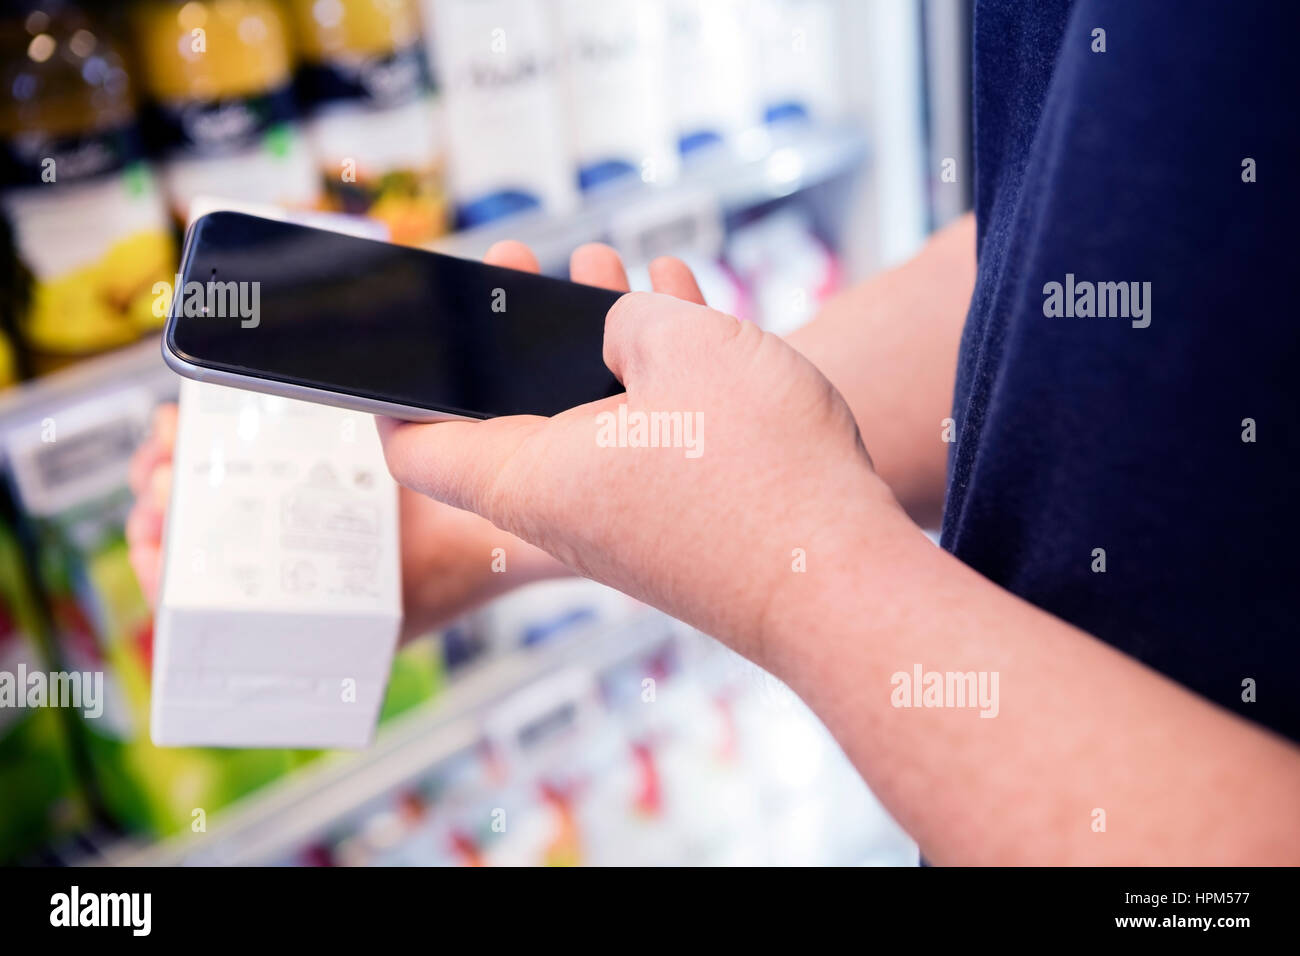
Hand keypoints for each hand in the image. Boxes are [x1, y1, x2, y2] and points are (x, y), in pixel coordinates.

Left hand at [378, 245, 904, 664]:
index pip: (416, 447)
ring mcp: (628, 520)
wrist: (842, 581)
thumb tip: (624, 327)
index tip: (406, 338)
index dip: (394, 388)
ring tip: (607, 264)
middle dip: (518, 329)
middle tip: (525, 264)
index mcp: (529, 477)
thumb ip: (629, 318)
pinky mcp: (682, 522)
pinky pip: (646, 436)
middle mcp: (566, 509)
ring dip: (596, 338)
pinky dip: (652, 374)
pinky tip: (681, 312)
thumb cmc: (752, 472)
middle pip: (512, 412)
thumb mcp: (679, 345)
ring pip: (590, 414)